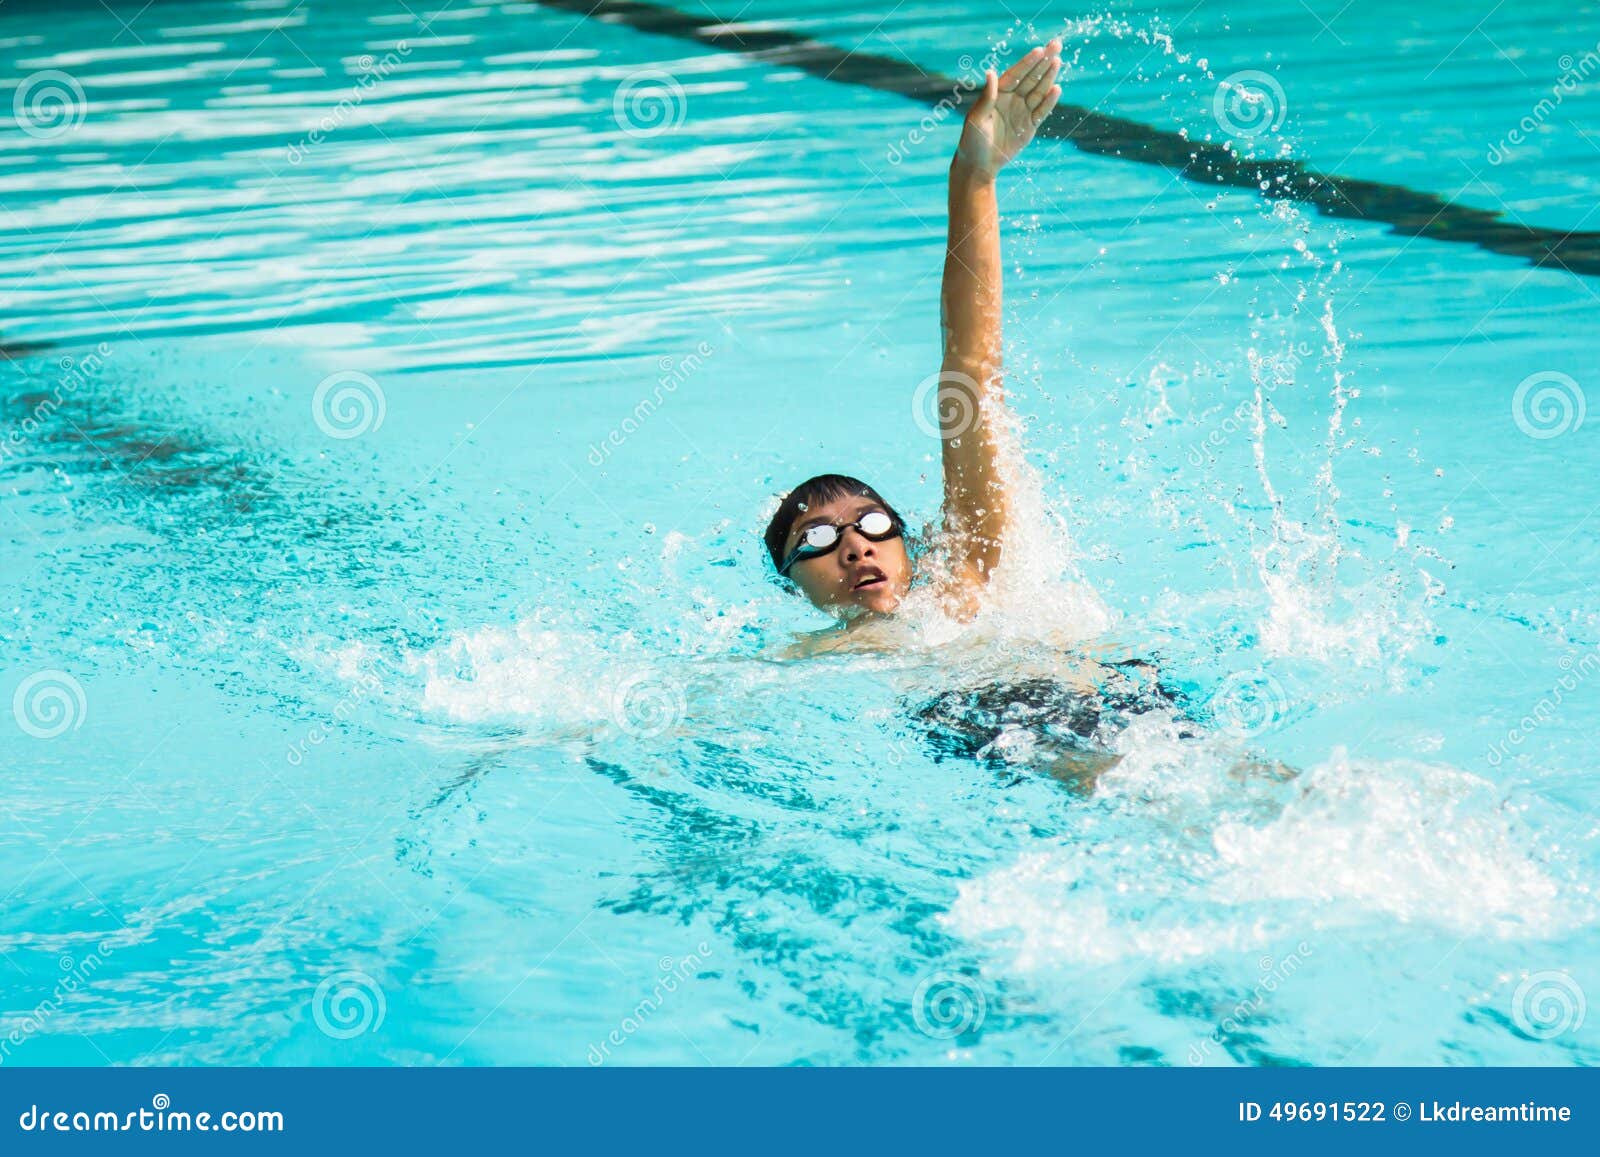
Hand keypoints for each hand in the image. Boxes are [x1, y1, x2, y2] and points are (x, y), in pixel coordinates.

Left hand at [955, 39, 1062, 177]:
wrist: (979, 166)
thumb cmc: (972, 141)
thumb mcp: (976, 119)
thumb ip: (986, 97)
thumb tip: (990, 71)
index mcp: (997, 94)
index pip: (1015, 74)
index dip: (1027, 62)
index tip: (1040, 50)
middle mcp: (1011, 99)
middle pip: (1030, 77)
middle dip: (1043, 62)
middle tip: (1057, 45)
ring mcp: (1021, 111)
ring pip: (1038, 91)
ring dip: (1048, 77)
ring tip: (1058, 62)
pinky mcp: (1029, 126)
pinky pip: (1041, 111)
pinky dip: (1049, 101)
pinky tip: (1056, 88)